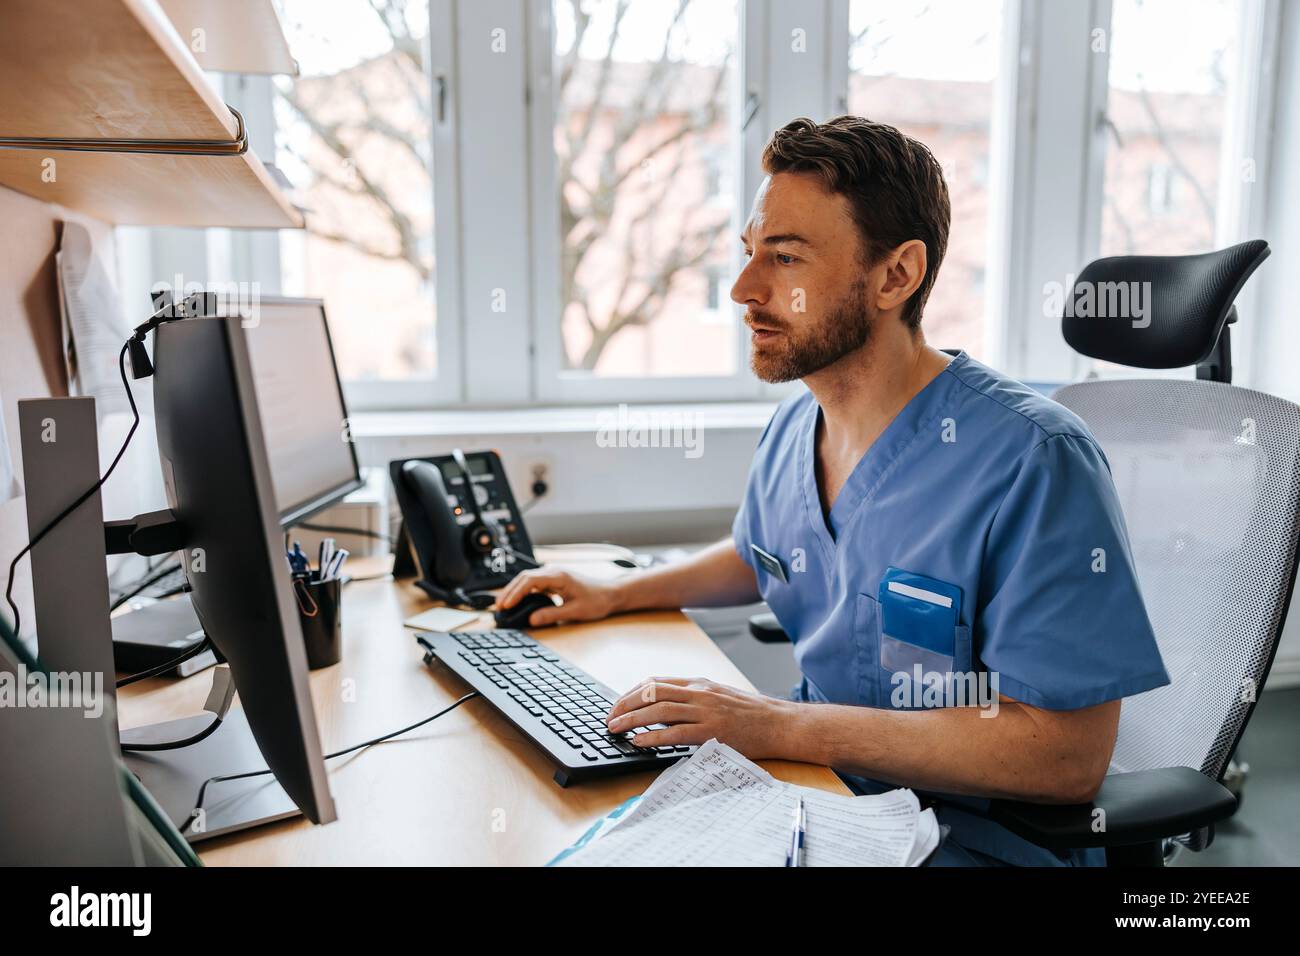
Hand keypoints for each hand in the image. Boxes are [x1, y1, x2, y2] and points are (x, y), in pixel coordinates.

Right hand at [496, 568, 620, 626]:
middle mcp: (554, 571)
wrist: (610, 594)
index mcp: (558, 576)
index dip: (515, 593)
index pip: (530, 581)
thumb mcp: (575, 612)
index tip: (506, 605)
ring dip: (514, 590)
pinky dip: (523, 591)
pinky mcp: (554, 579)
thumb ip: (552, 615)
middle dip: (509, 591)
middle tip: (499, 607)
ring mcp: (553, 574)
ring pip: (527, 579)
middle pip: (524, 577)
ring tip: (503, 605)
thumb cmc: (597, 601)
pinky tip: (517, 600)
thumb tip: (531, 620)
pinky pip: (534, 582)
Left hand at [605, 677, 796, 758]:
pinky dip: (653, 736)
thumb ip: (692, 699)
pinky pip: (675, 732)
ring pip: (659, 709)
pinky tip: (639, 741)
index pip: (656, 681)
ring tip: (615, 728)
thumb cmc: (750, 714)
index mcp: (699, 684)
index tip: (618, 703)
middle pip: (652, 691)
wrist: (778, 724)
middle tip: (609, 717)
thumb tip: (662, 709)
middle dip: (625, 703)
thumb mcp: (718, 696)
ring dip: (632, 718)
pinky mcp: (711, 732)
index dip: (632, 692)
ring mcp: (705, 711)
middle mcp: (699, 693)